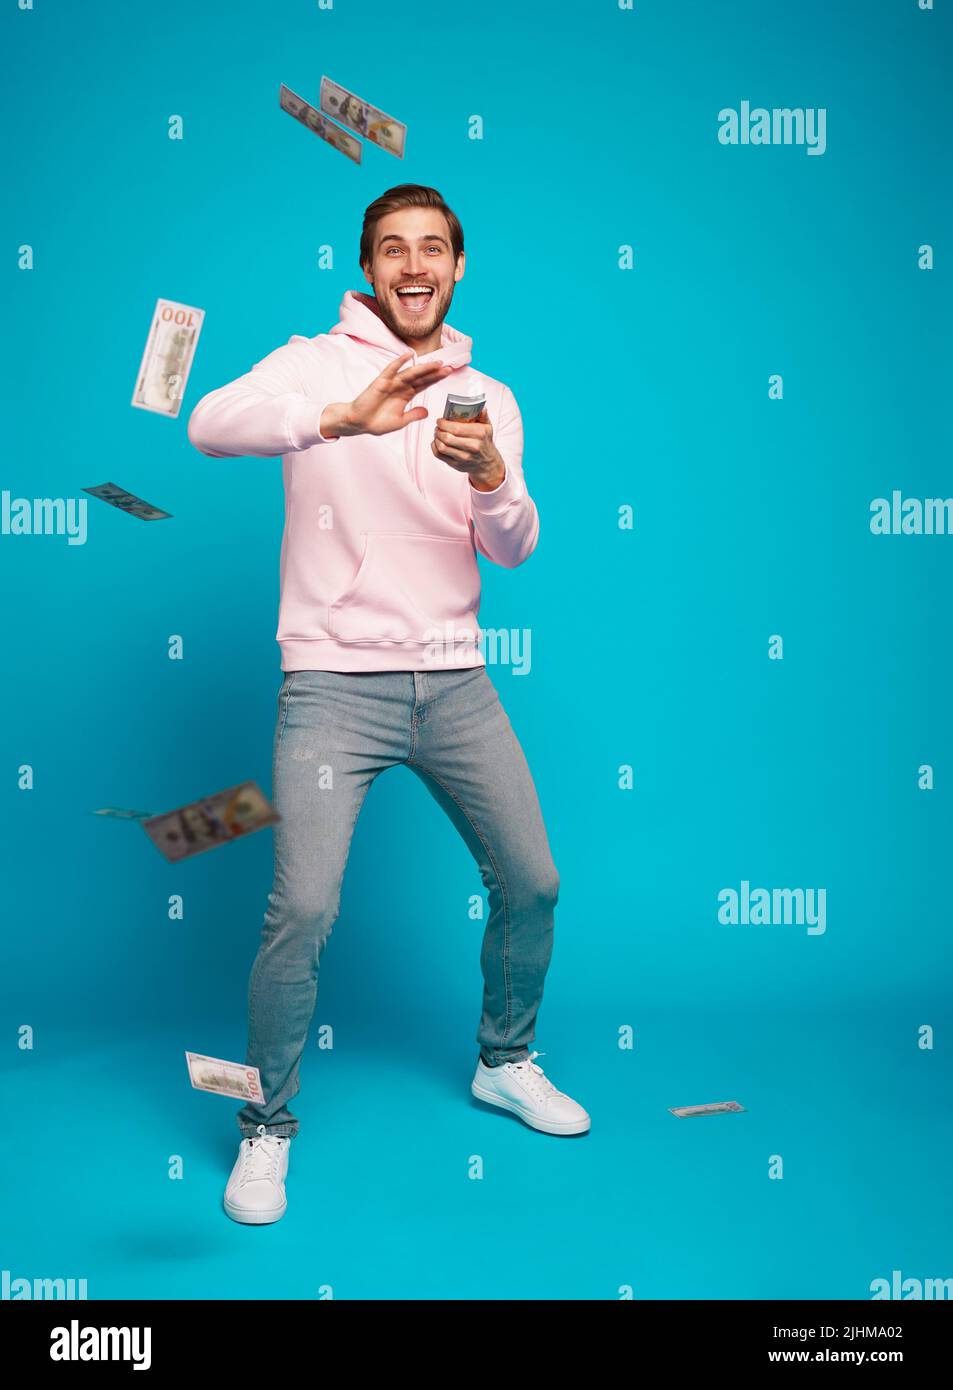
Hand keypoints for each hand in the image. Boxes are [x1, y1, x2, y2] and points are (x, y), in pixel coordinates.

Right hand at [322, 352, 453, 437]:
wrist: (359, 423)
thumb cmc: (377, 422)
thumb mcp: (400, 422)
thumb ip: (413, 415)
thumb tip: (428, 412)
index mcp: (406, 395)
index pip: (424, 384)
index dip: (436, 378)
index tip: (449, 373)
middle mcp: (401, 386)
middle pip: (421, 377)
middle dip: (435, 372)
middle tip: (449, 366)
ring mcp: (391, 383)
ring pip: (410, 373)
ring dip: (423, 368)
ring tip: (437, 363)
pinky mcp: (381, 382)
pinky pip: (391, 370)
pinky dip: (399, 362)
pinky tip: (408, 355)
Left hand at [432, 408, 505, 490]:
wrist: (487, 463)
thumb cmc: (485, 443)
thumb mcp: (487, 427)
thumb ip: (483, 416)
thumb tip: (481, 407)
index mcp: (479, 434)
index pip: (456, 428)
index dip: (444, 423)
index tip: (440, 420)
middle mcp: (472, 446)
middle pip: (447, 438)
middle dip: (439, 430)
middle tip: (438, 427)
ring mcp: (464, 457)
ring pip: (442, 447)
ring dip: (436, 438)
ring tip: (437, 433)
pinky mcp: (456, 464)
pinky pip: (439, 455)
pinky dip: (434, 447)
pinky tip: (437, 442)